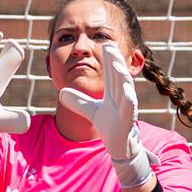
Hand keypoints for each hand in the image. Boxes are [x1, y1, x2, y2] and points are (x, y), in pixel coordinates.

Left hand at [58, 42, 152, 191]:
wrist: (120, 147)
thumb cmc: (110, 126)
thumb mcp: (90, 111)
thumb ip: (78, 101)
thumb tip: (61, 92)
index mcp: (115, 93)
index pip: (111, 73)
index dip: (108, 59)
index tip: (104, 44)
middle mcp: (123, 97)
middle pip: (119, 75)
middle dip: (115, 60)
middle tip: (109, 44)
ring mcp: (127, 108)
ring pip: (126, 88)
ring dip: (122, 74)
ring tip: (116, 63)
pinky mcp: (129, 120)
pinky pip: (130, 107)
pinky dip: (128, 98)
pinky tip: (126, 91)